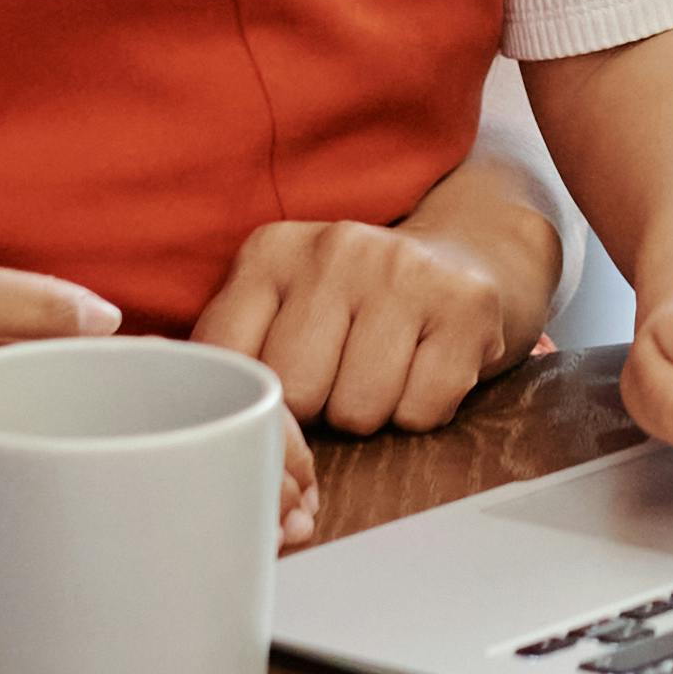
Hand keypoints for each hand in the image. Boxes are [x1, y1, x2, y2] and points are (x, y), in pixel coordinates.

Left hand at [198, 214, 544, 438]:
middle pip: (296, 393)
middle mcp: (335, 248)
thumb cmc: (355, 305)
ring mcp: (403, 272)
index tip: (280, 395)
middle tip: (341, 376)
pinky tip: (425, 368)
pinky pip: (420, 412)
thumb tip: (207, 425)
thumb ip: (235, 349)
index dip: (256, 400)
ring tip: (385, 370)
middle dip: (318, 409)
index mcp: (271, 250)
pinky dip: (422, 411)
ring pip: (358, 411)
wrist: (465, 258)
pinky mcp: (465, 305)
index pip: (228, 361)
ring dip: (371, 414)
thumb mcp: (281, 306)